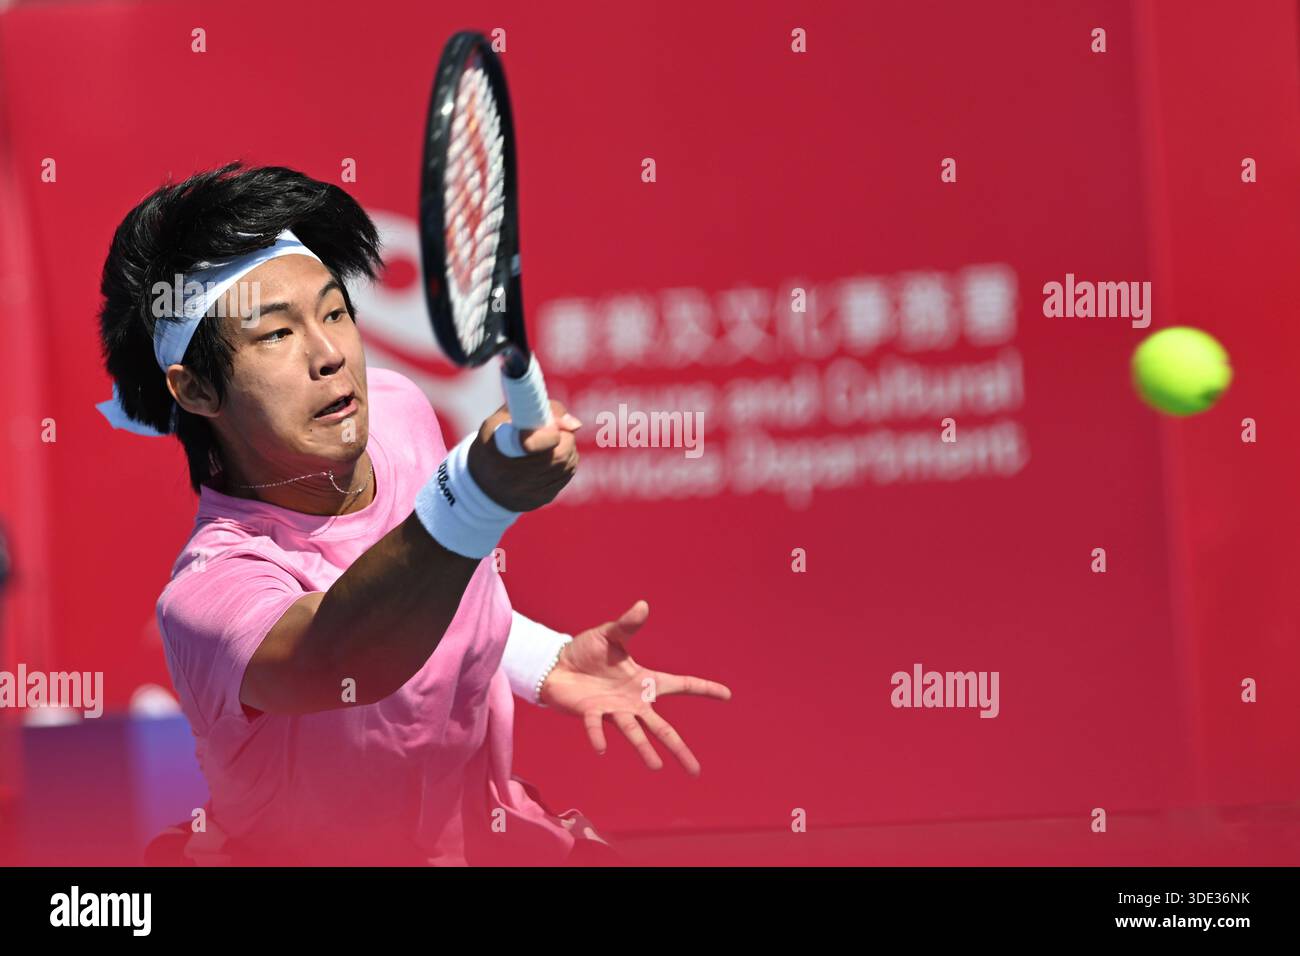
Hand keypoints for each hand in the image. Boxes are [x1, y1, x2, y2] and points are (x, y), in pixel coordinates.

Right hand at [466, 399, 580, 511]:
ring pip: (566, 465)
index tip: (552, 427)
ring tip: (556, 440)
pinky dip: (567, 462)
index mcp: (496, 451)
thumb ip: (535, 408)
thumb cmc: (495, 439)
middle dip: (565, 438)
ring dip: (568, 448)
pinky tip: (556, 456)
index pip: (529, 444)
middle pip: (558, 456)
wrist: (483, 482)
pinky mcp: (540, 499)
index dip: (546, 436)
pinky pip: (566, 476)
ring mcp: (527, 492)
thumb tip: (574, 424)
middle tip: (559, 429)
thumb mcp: (503, 417)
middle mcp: (510, 477)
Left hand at [539, 600, 731, 775]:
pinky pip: (596, 725)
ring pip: (634, 732)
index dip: (703, 689)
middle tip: (695, 771)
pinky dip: (598, 736)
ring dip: (644, 749)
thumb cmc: (586, 651)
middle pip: (662, 728)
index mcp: (643, 682)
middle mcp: (633, 702)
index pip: (680, 686)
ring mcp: (613, 710)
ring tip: (656, 767)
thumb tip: (643, 605)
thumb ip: (627, 625)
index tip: (727, 695)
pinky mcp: (590, 712)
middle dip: (678, 748)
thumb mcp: (610, 634)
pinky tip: (601, 749)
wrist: (556, 664)